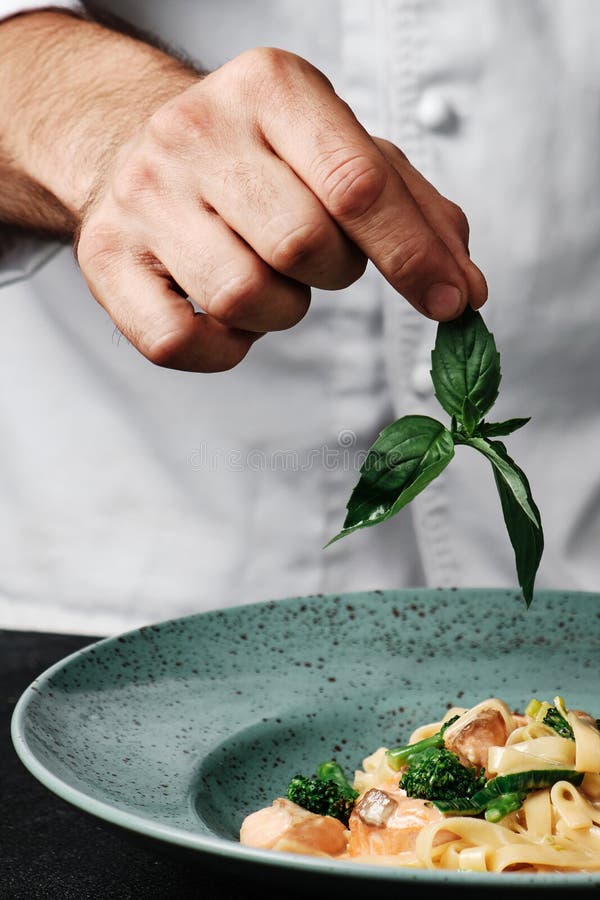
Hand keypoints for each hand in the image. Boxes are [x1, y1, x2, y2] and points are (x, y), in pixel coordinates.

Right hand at [0, 16, 485, 370]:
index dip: (412, 256)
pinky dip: (223, 348)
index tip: (451, 302)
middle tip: (318, 258)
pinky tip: (227, 316)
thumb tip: (465, 289)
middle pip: (304, 246)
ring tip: (268, 276)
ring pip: (245, 298)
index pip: (357, 183)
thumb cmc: (258, 159)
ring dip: (281, 311)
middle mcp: (197, 130)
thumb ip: (414, 211)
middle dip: (333, 273)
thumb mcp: (341, 151)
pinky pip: (180, 341)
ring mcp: (143, 195)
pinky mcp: (106, 257)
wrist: (134, 146)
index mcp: (271, 88)